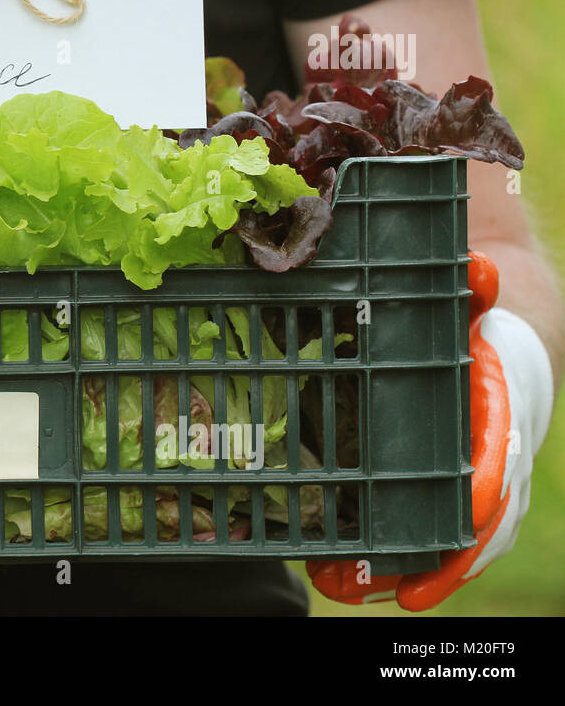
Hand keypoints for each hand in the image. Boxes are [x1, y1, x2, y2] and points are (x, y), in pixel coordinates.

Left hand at [306, 251, 553, 609]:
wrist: (514, 353)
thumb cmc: (484, 333)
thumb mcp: (480, 310)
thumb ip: (477, 292)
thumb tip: (479, 267)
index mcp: (499, 425)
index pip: (495, 474)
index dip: (476, 508)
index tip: (458, 532)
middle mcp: (496, 466)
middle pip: (474, 531)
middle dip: (434, 564)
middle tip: (385, 592)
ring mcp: (480, 488)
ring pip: (452, 545)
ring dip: (405, 573)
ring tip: (344, 590)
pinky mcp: (455, 495)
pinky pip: (432, 537)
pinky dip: (399, 562)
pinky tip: (349, 580)